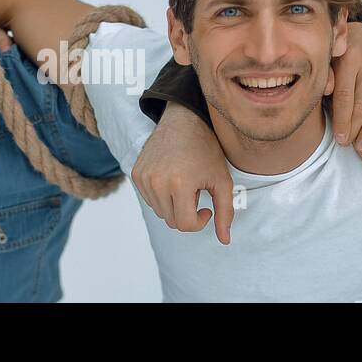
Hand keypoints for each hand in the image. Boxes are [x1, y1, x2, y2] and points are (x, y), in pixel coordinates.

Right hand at [131, 103, 233, 244]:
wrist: (184, 120)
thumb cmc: (206, 150)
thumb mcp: (222, 181)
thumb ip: (225, 212)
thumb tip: (225, 241)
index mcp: (180, 184)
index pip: (185, 224)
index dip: (199, 221)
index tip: (206, 208)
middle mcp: (157, 182)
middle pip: (172, 221)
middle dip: (187, 212)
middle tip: (197, 192)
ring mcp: (143, 177)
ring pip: (160, 212)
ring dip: (174, 205)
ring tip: (184, 183)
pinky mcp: (135, 173)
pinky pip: (150, 199)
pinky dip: (162, 195)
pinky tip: (172, 178)